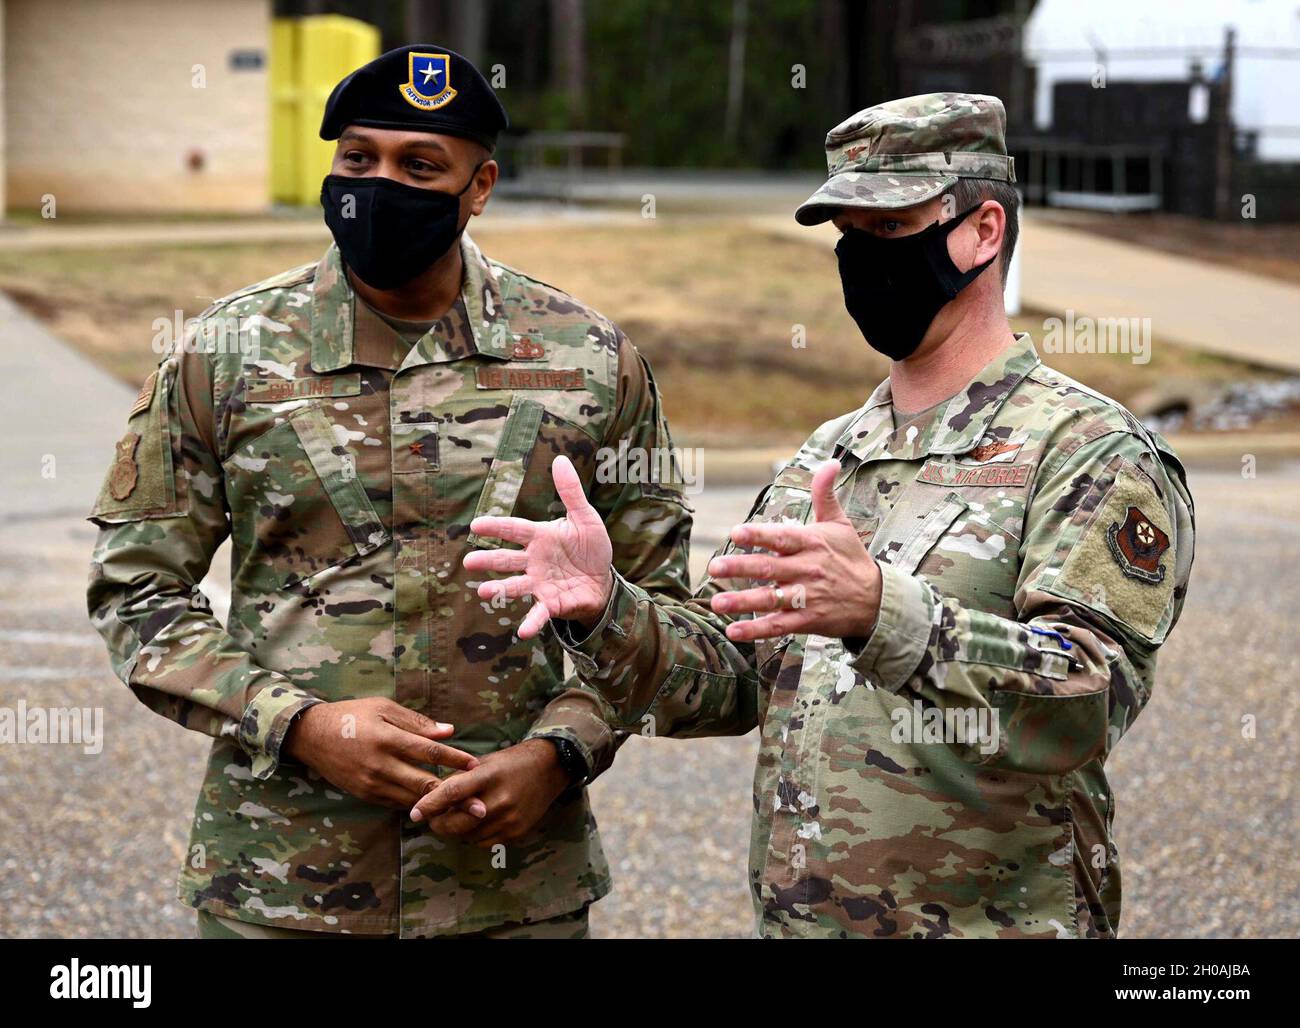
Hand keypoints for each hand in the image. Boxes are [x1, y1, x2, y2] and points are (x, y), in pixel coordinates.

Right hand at [284, 697, 484, 813]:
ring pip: (412, 799)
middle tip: (480, 807)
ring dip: (439, 806)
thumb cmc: (351, 715)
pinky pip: (397, 804)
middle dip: (455, 797)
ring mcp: (372, 784)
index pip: (430, 752)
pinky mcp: (365, 795)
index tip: (476, 766)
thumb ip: (417, 722)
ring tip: (464, 813)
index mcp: (388, 739)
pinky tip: (435, 808)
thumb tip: (449, 731)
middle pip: (425, 784)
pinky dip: (417, 805)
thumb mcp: (383, 708)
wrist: (310, 736)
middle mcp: (381, 765)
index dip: (455, 760)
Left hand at [408, 739, 571, 846]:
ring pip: (468, 836)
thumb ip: (458, 779)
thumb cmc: (510, 763)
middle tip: (433, 820)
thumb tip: (429, 797)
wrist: (548, 769)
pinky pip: (484, 842)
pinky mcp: (516, 832)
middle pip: (457, 823)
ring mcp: (510, 818)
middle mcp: (500, 799)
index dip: (430, 804)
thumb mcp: (483, 763)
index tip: (414, 814)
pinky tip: (479, 822)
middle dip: (440, 824)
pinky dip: (475, 835)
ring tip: (461, 816)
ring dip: (459, 830)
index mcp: (488, 775)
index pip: (453, 792)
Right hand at [463, 455, 613, 638]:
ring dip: (500, 589)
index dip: (496, 526)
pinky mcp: (551, 604)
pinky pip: (539, 613)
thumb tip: (559, 459)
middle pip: (507, 559)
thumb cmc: (591, 548)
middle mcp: (534, 561)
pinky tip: (522, 632)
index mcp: (540, 537)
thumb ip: (571, 492)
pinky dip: (531, 622)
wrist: (604, 580)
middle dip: (489, 560)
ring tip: (484, 592)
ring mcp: (540, 584)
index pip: (514, 529)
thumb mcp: (585, 518)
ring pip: (516, 586)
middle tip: (468, 562)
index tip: (475, 524)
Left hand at [707, 460, 882, 641]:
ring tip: (716, 603)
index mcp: (812, 543)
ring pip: (771, 599)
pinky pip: (778, 626)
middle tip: (714, 567)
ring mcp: (807, 597)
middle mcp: (807, 569)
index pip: (782, 537)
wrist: (875, 600)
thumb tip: (829, 463)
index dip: (759, 535)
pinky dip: (756, 630)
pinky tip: (733, 630)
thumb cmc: (850, 558)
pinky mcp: (807, 620)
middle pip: (770, 568)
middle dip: (740, 568)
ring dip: (742, 602)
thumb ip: (825, 495)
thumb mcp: (840, 524)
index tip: (736, 532)